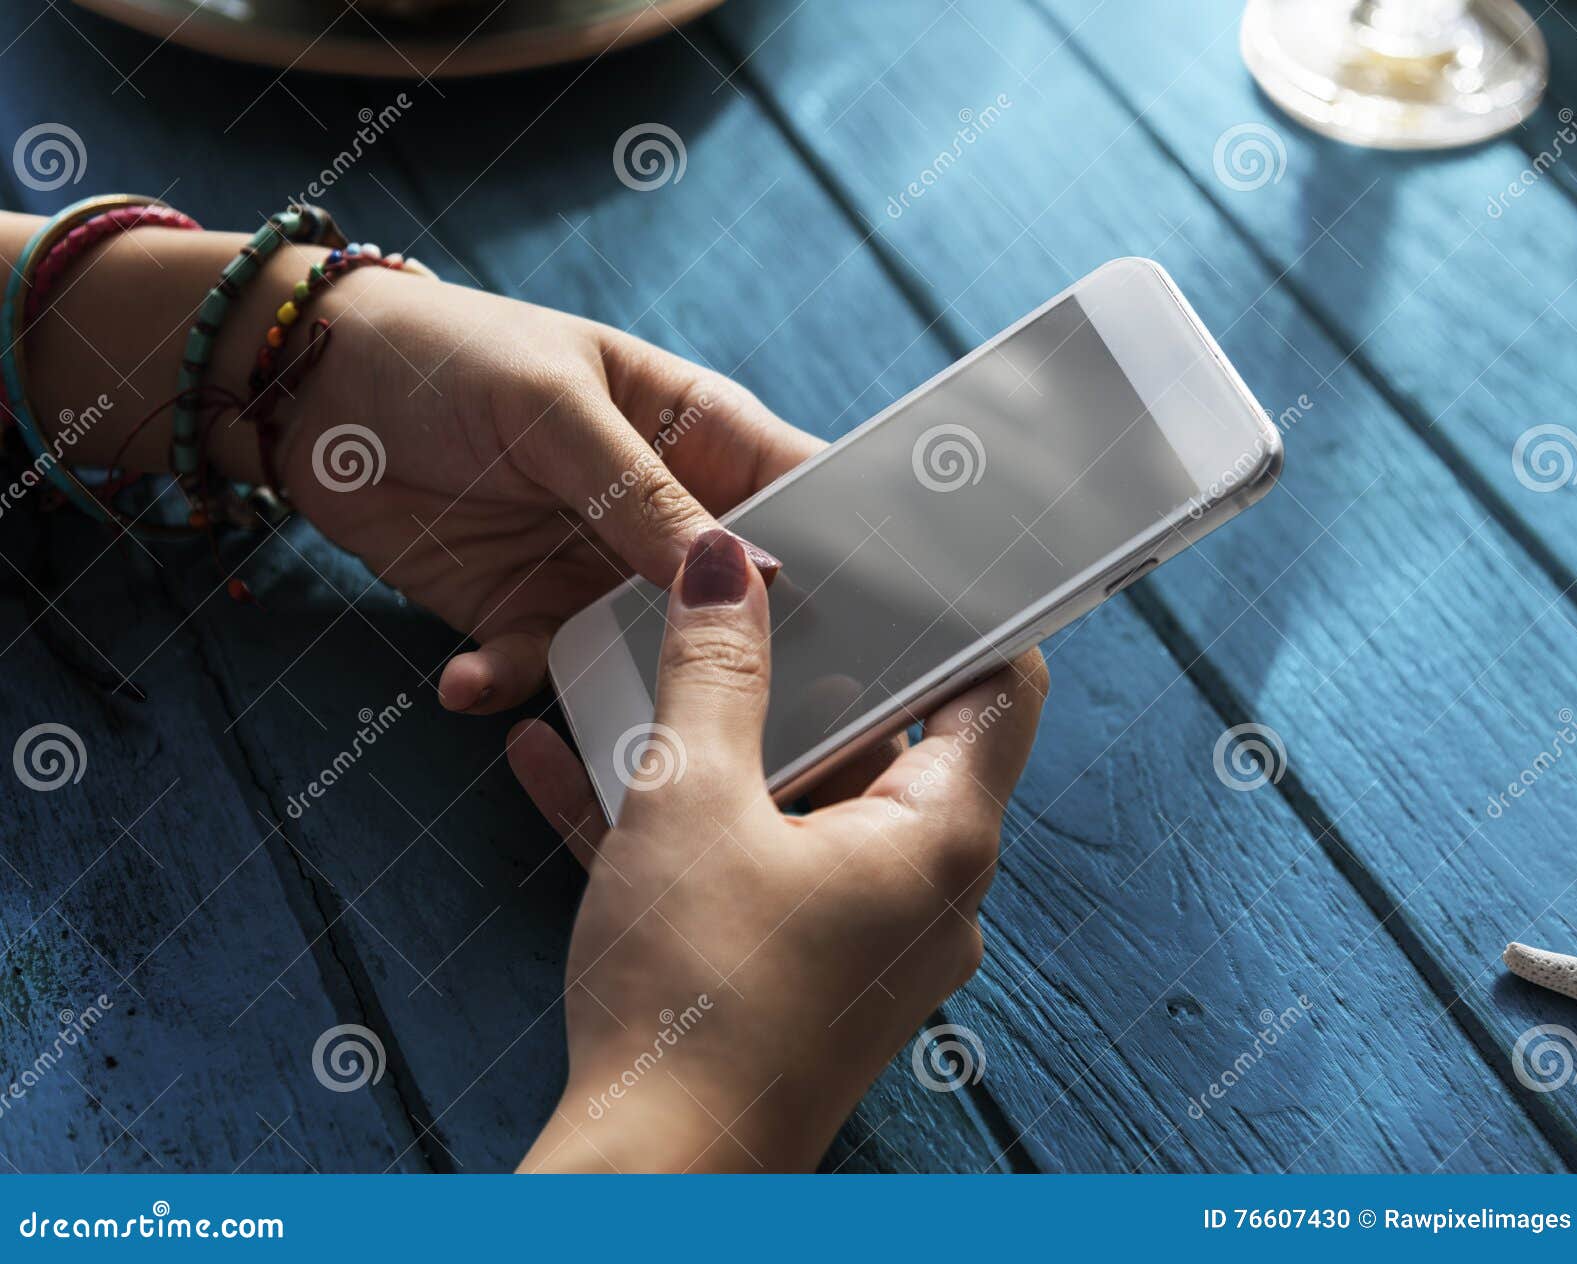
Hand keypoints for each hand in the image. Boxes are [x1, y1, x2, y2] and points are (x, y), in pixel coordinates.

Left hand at [276, 267, 811, 712]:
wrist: (310, 386)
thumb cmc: (448, 353)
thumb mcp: (552, 408)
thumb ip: (641, 492)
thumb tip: (738, 573)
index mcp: (697, 434)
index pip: (802, 489)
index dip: (846, 549)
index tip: (874, 619)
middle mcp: (663, 513)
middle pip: (738, 596)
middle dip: (748, 648)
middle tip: (756, 704)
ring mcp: (597, 571)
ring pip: (652, 652)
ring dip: (633, 685)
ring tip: (620, 724)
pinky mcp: (525, 614)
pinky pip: (541, 669)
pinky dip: (506, 683)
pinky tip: (466, 681)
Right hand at [508, 528, 1048, 1171]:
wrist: (652, 1178)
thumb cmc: (694, 996)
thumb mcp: (692, 802)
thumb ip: (714, 674)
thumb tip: (728, 568)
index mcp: (940, 836)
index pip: (1003, 688)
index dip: (966, 612)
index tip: (908, 559)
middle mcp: (927, 890)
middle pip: (890, 741)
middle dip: (808, 673)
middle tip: (745, 602)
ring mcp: (867, 939)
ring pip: (805, 806)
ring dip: (721, 748)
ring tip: (635, 680)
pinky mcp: (805, 975)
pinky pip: (757, 868)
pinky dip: (690, 824)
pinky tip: (572, 772)